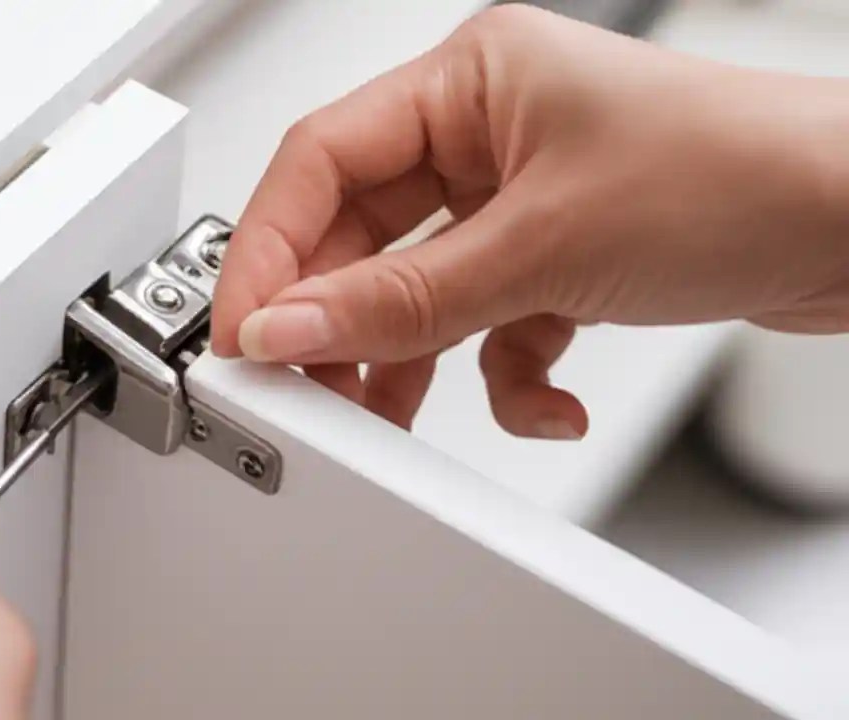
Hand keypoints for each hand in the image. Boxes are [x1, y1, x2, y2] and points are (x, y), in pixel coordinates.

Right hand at [211, 5, 848, 438]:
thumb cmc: (745, 174)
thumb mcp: (545, 246)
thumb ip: (403, 299)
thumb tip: (291, 328)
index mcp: (468, 79)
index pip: (321, 160)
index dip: (270, 250)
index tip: (244, 332)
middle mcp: (485, 132)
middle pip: (361, 231)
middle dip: (338, 317)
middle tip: (304, 386)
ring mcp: (518, 198)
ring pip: (417, 287)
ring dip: (411, 357)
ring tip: (392, 416)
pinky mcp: (554, 257)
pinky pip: (487, 325)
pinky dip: (507, 376)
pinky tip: (543, 401)